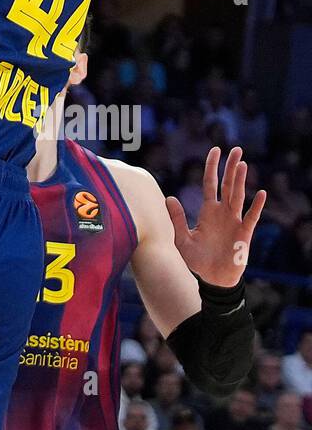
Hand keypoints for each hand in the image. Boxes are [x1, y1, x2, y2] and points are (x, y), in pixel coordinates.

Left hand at [165, 147, 266, 287]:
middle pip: (227, 185)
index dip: (212, 167)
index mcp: (208, 212)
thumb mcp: (182, 239)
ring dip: (240, 180)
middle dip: (230, 167)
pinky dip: (256, 206)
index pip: (211, 183)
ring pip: (238, 196)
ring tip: (242, 163)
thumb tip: (169, 197)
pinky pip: (251, 217)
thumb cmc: (198, 261)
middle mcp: (223, 213)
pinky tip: (260, 194)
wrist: (213, 281)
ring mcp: (234, 222)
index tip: (216, 150)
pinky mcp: (244, 234)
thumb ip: (177, 219)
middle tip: (236, 149)